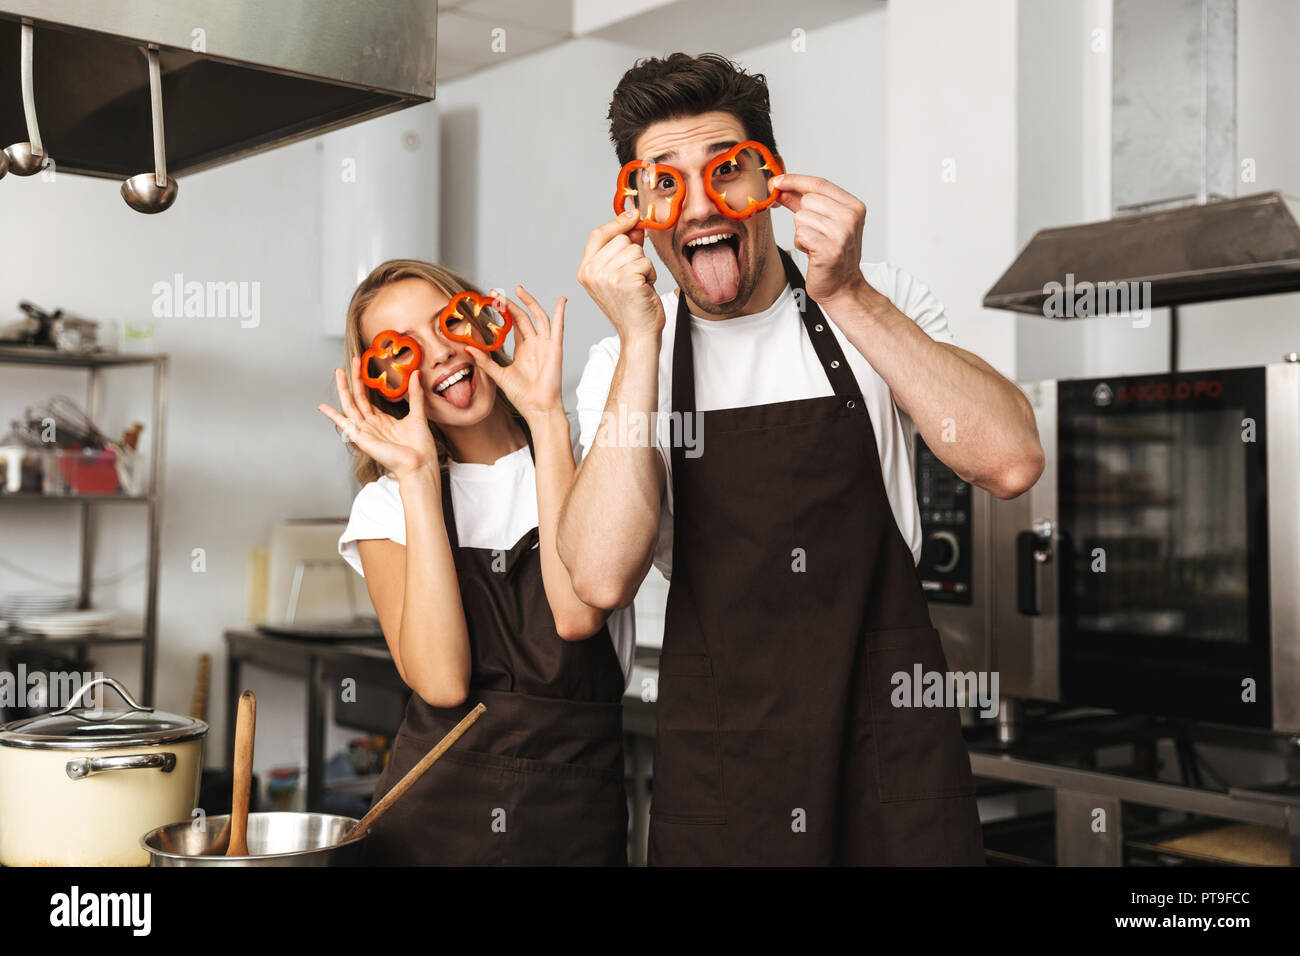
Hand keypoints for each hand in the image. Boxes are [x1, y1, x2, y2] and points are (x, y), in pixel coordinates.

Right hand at [317, 356, 439, 481]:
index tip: (362, 363)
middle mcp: (372, 425)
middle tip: (352, 359)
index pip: (368, 397)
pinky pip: (344, 425)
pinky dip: (333, 416)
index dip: (364, 380)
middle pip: (358, 397)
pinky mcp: (362, 439)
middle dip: (354, 378)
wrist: (420, 464)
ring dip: (344, 388)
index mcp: (383, 421)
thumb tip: (416, 373)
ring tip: (339, 371)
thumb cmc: (420, 446)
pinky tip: (323, 407)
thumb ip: (415, 394)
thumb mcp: (418, 414)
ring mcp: (365, 431)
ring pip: (350, 405)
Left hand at [468, 286, 565, 423]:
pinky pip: (558, 328)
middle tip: (497, 293)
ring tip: (518, 289)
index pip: (514, 325)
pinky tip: (561, 300)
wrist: (537, 408)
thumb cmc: (522, 396)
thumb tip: (468, 348)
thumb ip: (484, 361)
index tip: (492, 301)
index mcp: (523, 350)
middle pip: (523, 318)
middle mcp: (535, 345)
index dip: (504, 312)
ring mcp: (545, 345)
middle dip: (511, 304)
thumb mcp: (498, 375)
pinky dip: (560, 313)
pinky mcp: (555, 349)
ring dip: (530, 302)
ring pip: (538, 318)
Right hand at [577, 209, 665, 340]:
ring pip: (635, 250)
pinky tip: (644, 289)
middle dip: (634, 255)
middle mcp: (592, 272)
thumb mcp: (620, 274)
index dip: (618, 223)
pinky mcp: (625, 279)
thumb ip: (624, 249)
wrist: (638, 334)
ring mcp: (607, 275)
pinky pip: (646, 261)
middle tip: (634, 278)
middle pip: (621, 240)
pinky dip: (651, 274)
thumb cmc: (632, 307)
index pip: (599, 234)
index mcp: (585, 270)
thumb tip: (634, 224)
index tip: (633, 214)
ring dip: (643, 266)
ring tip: (639, 285)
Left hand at [772, 173, 869, 303]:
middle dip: (803, 216)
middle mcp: (851, 217)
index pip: (820, 184)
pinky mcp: (830, 250)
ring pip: (801, 218)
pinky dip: (801, 244)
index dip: (795, 180)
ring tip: (815, 244)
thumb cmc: (831, 253)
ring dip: (802, 232)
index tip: (775, 181)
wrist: (842, 286)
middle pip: (808, 200)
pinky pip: (801, 235)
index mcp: (854, 206)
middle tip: (815, 233)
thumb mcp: (821, 222)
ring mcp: (842, 234)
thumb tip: (779, 186)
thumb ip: (800, 202)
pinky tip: (813, 253)